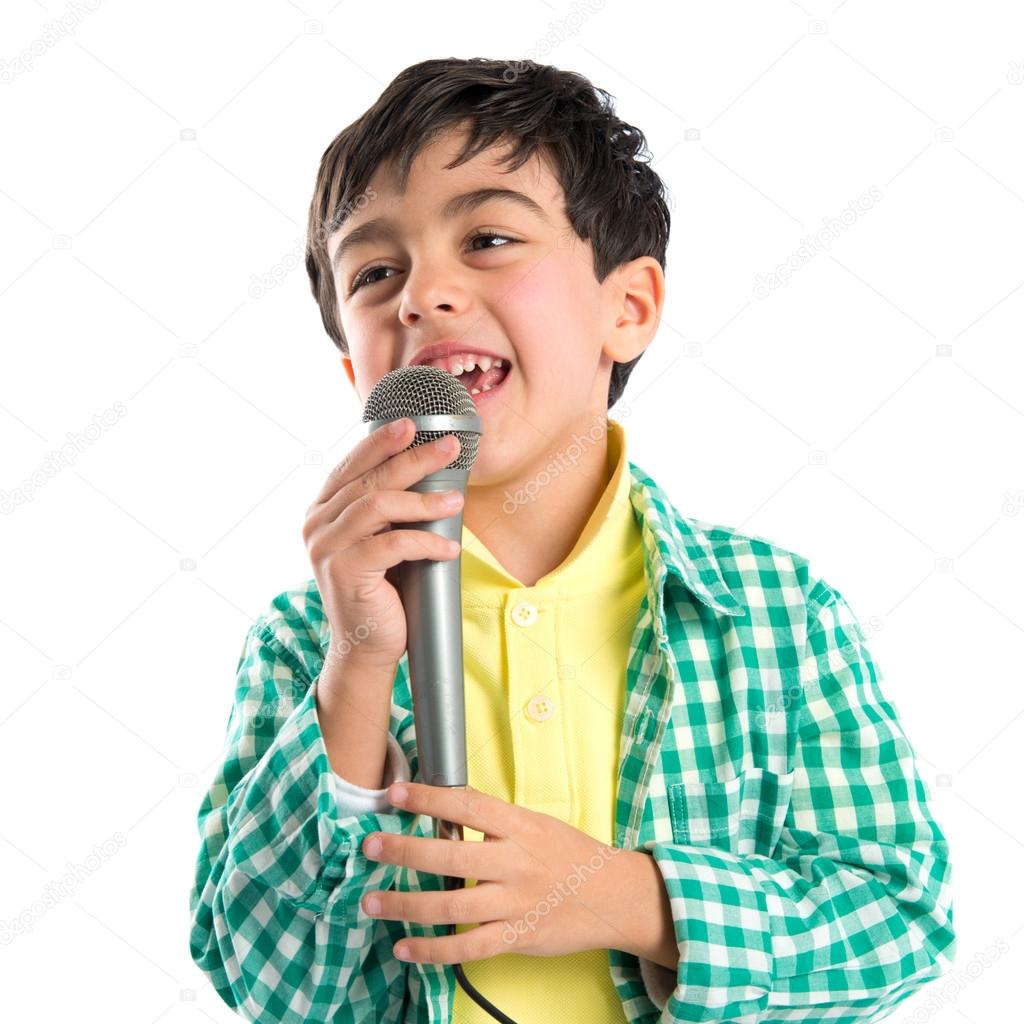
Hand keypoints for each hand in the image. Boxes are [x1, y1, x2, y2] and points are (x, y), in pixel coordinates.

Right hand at [302, 419, 463, 673]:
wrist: (367, 647)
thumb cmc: (381, 591)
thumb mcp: (382, 540)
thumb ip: (387, 508)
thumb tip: (429, 468)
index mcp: (323, 511)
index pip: (352, 465)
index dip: (381, 442)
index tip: (412, 424)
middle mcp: (317, 524)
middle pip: (370, 479)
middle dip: (413, 459)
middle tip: (448, 448)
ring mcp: (326, 547)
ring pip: (378, 505)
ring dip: (424, 501)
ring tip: (457, 502)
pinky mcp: (344, 571)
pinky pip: (391, 544)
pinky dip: (425, 542)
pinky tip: (449, 547)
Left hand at [359, 782, 633, 965]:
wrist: (614, 896)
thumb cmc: (570, 854)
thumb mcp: (536, 824)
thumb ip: (494, 823)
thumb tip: (443, 813)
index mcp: (521, 827)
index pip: (468, 807)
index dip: (430, 799)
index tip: (396, 794)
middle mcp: (516, 863)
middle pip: (451, 857)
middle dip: (404, 851)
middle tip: (370, 847)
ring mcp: (515, 903)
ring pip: (451, 905)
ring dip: (405, 904)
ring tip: (372, 900)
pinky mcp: (517, 937)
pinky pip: (467, 947)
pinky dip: (432, 950)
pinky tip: (404, 947)